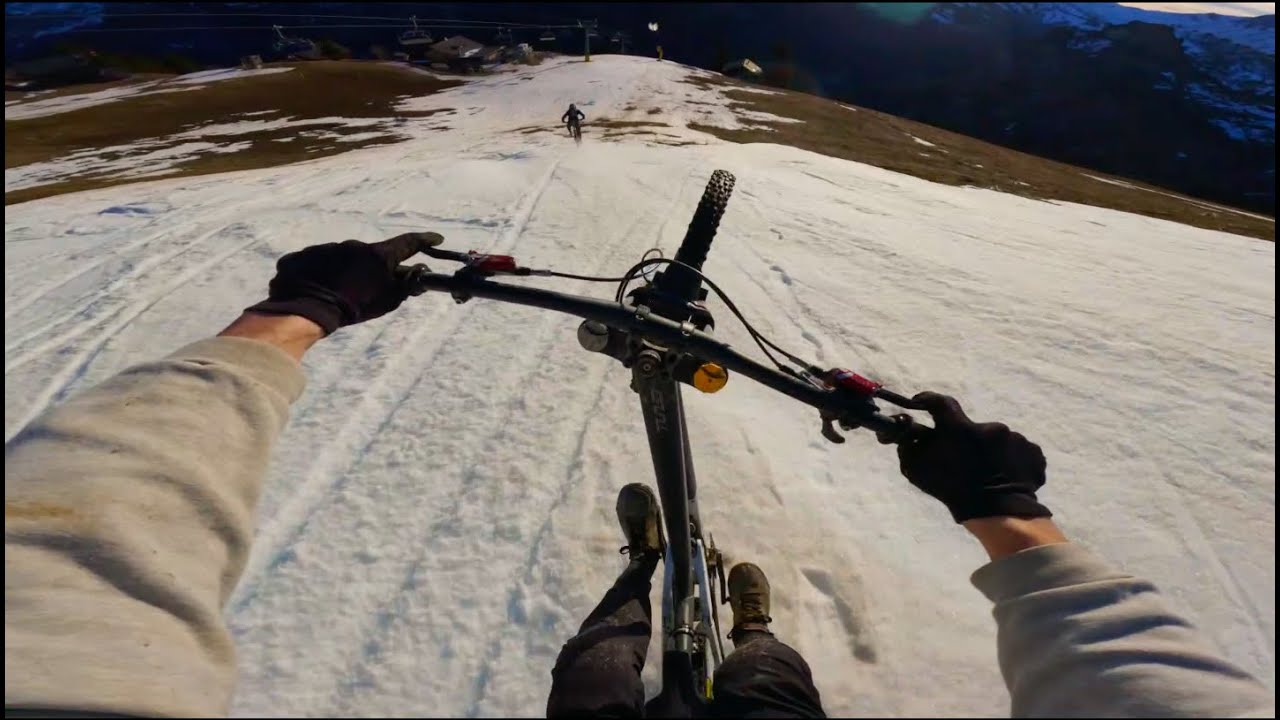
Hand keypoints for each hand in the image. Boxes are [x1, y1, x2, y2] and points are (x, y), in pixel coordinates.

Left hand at [247, 232, 442, 334]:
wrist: (306, 310)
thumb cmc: (354, 307)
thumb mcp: (388, 300)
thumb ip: (406, 286)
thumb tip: (418, 274)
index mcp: (377, 254)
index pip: (408, 243)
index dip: (425, 241)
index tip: (436, 239)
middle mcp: (352, 245)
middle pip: (369, 255)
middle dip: (371, 267)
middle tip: (368, 286)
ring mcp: (324, 248)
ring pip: (340, 259)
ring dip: (342, 272)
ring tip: (336, 293)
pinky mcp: (301, 257)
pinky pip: (314, 264)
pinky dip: (317, 275)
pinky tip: (314, 290)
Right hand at [895, 392, 1050, 522]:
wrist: (1000, 515)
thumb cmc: (954, 492)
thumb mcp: (918, 472)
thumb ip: (909, 448)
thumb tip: (908, 434)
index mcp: (960, 428)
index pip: (939, 402)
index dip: (927, 400)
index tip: (920, 404)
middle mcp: (988, 427)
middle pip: (972, 429)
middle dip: (968, 442)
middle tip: (966, 462)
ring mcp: (1015, 438)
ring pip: (997, 442)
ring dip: (992, 453)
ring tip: (990, 475)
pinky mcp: (1033, 452)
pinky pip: (1018, 453)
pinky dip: (1012, 462)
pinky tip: (1008, 478)